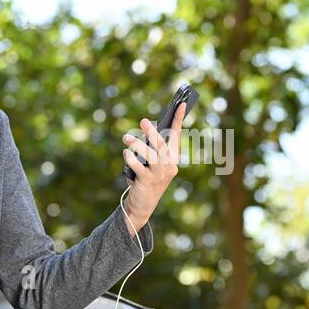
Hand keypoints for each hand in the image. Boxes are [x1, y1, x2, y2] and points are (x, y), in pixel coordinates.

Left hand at [121, 101, 185, 228]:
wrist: (142, 205)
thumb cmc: (145, 179)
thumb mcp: (151, 163)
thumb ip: (151, 149)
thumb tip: (146, 130)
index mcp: (172, 159)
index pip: (176, 135)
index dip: (178, 119)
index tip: (182, 103)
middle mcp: (169, 166)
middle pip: (162, 144)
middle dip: (152, 131)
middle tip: (142, 121)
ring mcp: (159, 174)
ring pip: (150, 154)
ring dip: (136, 144)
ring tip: (126, 138)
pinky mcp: (147, 181)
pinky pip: (138, 165)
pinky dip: (130, 158)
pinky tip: (126, 154)